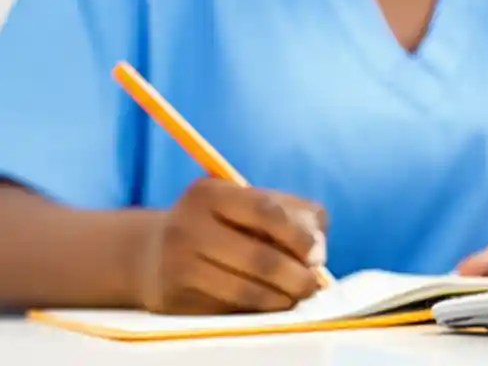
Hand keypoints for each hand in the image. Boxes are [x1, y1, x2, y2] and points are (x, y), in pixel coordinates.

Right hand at [135, 177, 328, 313]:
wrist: (153, 252)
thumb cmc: (220, 223)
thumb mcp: (248, 202)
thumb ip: (294, 214)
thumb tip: (317, 252)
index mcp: (210, 194)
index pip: (265, 212)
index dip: (299, 235)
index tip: (317, 254)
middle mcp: (189, 226)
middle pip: (259, 258)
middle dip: (296, 276)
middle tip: (313, 285)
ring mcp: (178, 264)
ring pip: (245, 290)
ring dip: (281, 298)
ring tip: (296, 296)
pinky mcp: (175, 298)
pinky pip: (228, 308)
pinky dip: (257, 309)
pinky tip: (269, 304)